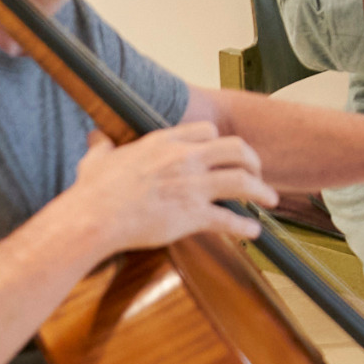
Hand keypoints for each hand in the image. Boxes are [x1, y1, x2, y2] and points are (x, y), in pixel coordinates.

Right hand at [61, 123, 274, 254]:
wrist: (92, 218)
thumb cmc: (92, 191)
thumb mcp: (96, 159)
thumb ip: (102, 147)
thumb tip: (96, 138)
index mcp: (165, 143)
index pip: (208, 131)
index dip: (222, 143)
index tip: (227, 154)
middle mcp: (184, 159)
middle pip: (237, 149)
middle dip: (254, 160)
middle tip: (258, 173)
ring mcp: (191, 186)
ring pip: (243, 181)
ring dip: (262, 191)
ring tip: (271, 200)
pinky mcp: (192, 215)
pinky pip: (229, 220)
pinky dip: (246, 227)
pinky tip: (253, 232)